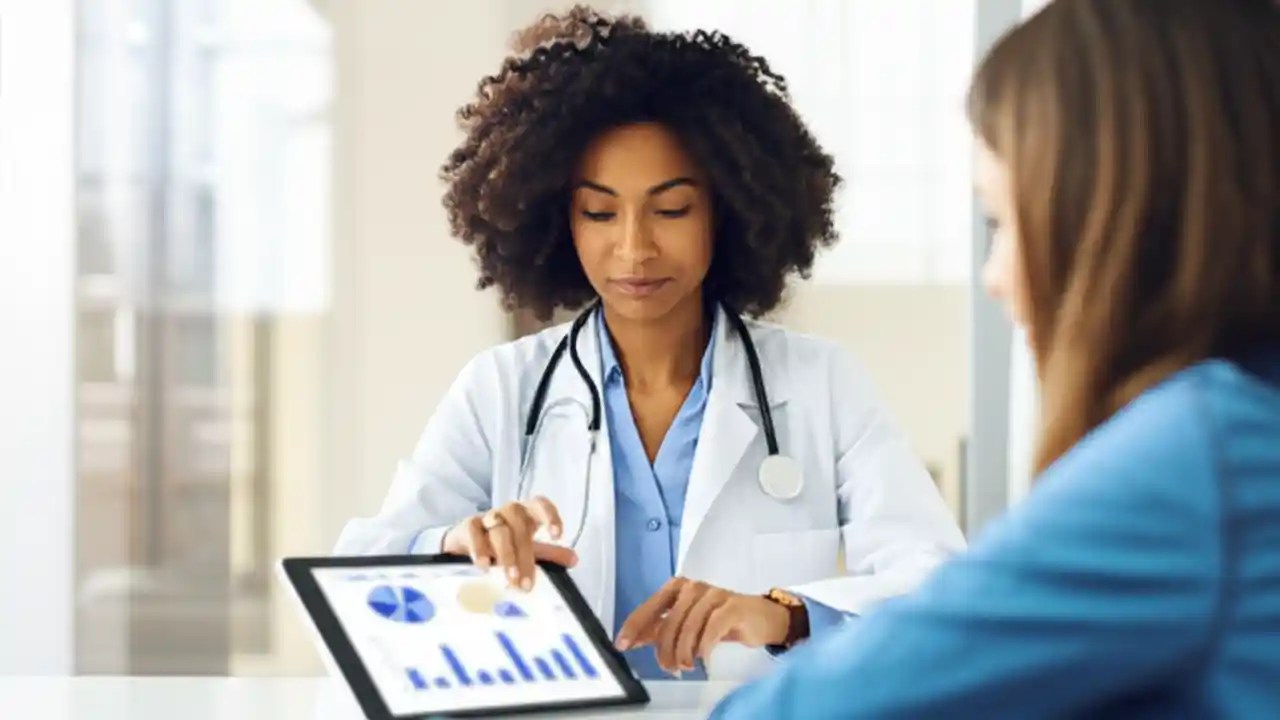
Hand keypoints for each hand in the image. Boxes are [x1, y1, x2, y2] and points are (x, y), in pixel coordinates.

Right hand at [441, 496, 577, 589]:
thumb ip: (549, 554)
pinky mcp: (468, 525)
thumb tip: (574, 559)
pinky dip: (479, 548)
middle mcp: (509, 512)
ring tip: (510, 579)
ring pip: (499, 530)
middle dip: (525, 555)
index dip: (550, 516)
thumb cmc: (504, 547)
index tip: (557, 536)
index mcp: (527, 515)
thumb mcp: (528, 550)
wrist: (467, 546)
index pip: (540, 505)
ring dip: (506, 556)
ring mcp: (488, 517)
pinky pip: (474, 531)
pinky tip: (483, 566)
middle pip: (519, 525)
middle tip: (527, 584)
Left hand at [615, 578, 790, 673]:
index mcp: (678, 588)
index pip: (651, 606)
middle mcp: (693, 587)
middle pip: (669, 621)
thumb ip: (661, 628)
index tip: (622, 645)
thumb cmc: (720, 620)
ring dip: (684, 652)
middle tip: (668, 668)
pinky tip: (704, 660)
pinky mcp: (732, 606)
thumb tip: (634, 639)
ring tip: (686, 667)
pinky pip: (711, 630)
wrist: (761, 618)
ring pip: (689, 627)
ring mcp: (713, 594)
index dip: (634, 626)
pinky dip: (704, 648)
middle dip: (665, 649)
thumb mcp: (687, 624)